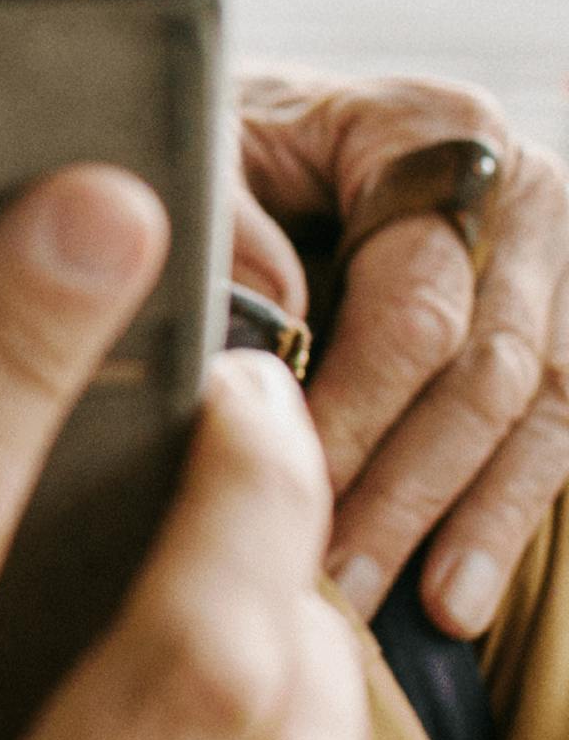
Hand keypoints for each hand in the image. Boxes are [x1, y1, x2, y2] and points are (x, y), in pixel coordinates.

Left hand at [236, 65, 568, 632]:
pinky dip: (507, 518)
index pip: (415, 301)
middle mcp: (523, 194)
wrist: (274, 129)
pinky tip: (460, 597)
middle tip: (334, 581)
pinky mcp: (564, 326)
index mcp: (436, 131)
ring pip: (540, 414)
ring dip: (470, 522)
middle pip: (486, 369)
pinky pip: (559, 433)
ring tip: (414, 610)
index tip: (284, 485)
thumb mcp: (207, 147)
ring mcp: (562, 263)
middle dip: (407, 489)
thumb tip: (276, 313)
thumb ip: (229, 216)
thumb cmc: (224, 145)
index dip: (355, 406)